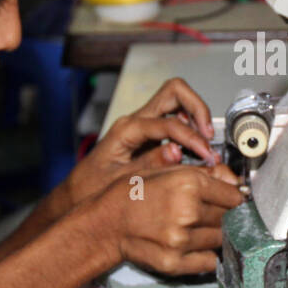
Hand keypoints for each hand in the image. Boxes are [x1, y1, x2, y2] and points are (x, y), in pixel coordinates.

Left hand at [66, 78, 218, 205]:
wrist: (78, 195)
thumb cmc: (92, 188)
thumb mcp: (119, 181)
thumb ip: (149, 166)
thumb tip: (176, 152)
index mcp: (127, 129)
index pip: (167, 121)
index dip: (190, 137)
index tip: (205, 154)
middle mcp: (136, 121)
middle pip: (175, 92)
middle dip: (197, 108)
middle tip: (209, 134)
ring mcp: (144, 125)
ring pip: (177, 102)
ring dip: (197, 118)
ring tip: (207, 143)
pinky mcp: (151, 136)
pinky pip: (176, 120)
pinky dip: (192, 129)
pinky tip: (197, 149)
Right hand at [91, 163, 244, 274]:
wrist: (104, 223)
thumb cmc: (130, 194)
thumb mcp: (165, 172)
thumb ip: (202, 174)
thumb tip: (233, 181)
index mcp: (188, 184)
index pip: (233, 195)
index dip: (234, 197)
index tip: (232, 200)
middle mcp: (187, 212)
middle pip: (229, 217)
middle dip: (225, 215)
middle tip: (212, 212)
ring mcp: (181, 240)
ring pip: (220, 238)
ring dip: (215, 234)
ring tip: (197, 227)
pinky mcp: (175, 262)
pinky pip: (209, 261)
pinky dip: (207, 254)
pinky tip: (195, 244)